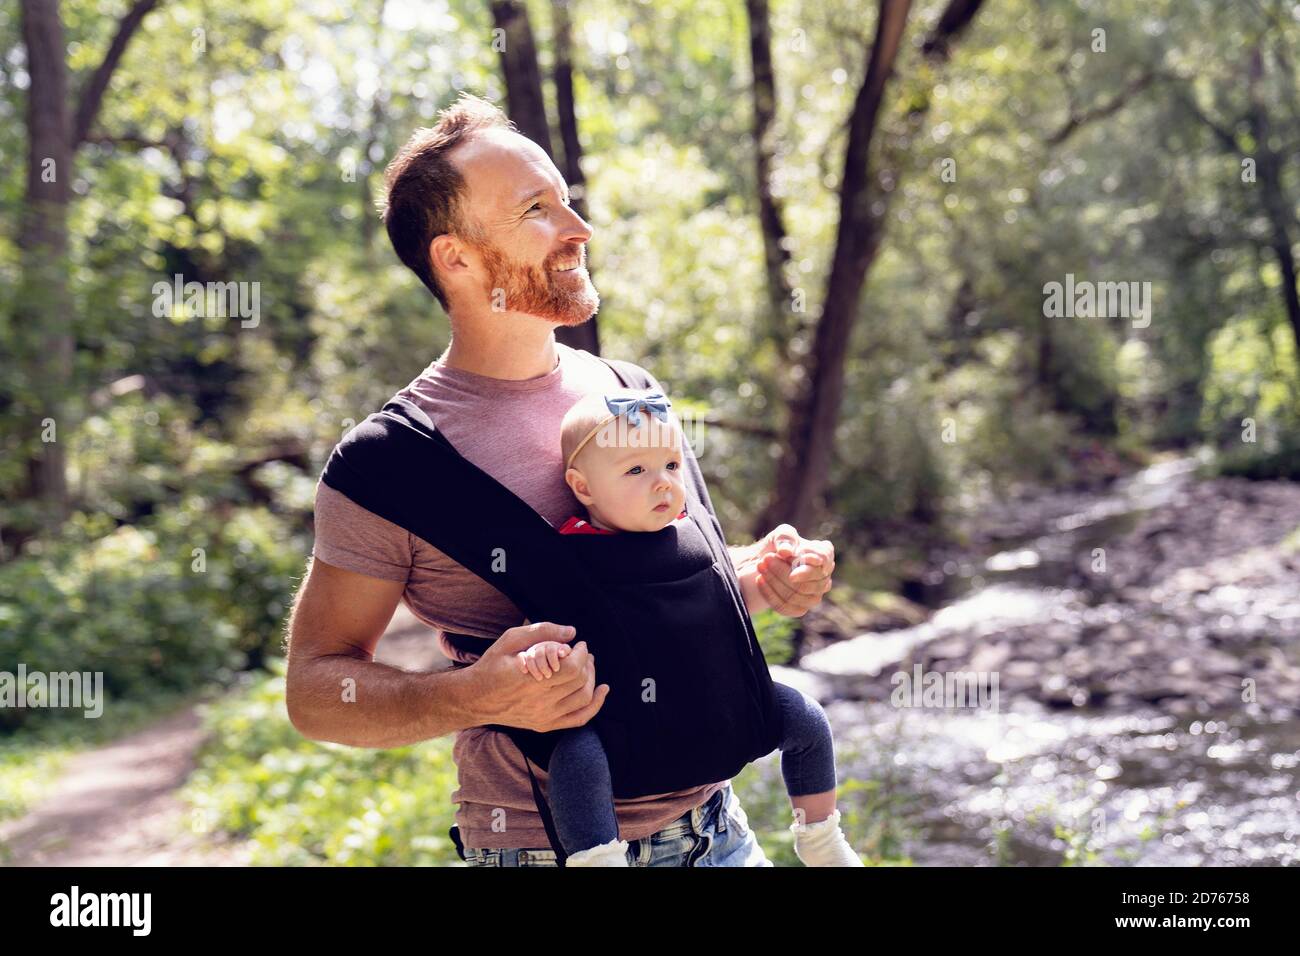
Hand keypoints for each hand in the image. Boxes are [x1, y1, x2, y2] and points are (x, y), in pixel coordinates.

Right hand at [472, 621, 607, 731]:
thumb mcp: (510, 640)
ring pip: (583, 698)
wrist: (475, 698)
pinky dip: (595, 705)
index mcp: (531, 679)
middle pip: (580, 681)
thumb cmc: (492, 665)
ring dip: (592, 679)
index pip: (572, 668)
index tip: (579, 644)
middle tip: (583, 652)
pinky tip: (602, 690)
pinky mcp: (545, 725)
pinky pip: (579, 719)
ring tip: (587, 666)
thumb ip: (541, 632)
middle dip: (587, 662)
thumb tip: (571, 632)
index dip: (581, 653)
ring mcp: (544, 716)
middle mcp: (540, 701)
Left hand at [751, 524, 834, 616]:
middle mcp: (824, 577)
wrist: (765, 566)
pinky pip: (787, 606)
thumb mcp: (779, 535)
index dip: (815, 559)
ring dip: (775, 580)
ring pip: (797, 594)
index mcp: (824, 555)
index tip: (798, 555)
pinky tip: (760, 580)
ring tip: (760, 566)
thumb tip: (786, 551)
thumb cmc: (777, 546)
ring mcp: (814, 596)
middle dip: (784, 569)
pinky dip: (770, 593)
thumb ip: (785, 538)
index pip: (825, 559)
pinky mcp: (799, 609)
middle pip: (810, 579)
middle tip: (766, 558)